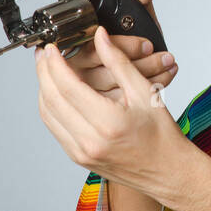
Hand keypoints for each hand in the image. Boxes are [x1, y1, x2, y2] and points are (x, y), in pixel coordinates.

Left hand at [35, 23, 186, 191]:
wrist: (168, 171)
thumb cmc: (162, 137)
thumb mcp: (145, 93)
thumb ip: (119, 62)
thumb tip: (101, 38)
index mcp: (108, 123)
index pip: (68, 86)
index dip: (55, 63)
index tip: (51, 48)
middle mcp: (90, 141)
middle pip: (50, 100)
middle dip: (43, 73)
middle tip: (43, 54)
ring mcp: (81, 153)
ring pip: (47, 115)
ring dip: (43, 90)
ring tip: (47, 71)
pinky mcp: (79, 158)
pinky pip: (56, 129)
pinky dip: (51, 108)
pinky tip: (57, 94)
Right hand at [61, 0, 175, 103]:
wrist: (135, 68)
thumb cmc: (130, 45)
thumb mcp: (136, 22)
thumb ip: (139, 3)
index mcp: (80, 45)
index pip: (95, 48)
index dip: (125, 46)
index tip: (147, 43)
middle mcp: (79, 70)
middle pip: (106, 71)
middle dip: (141, 61)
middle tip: (160, 54)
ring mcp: (90, 92)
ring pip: (117, 88)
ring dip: (149, 72)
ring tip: (168, 61)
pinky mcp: (104, 107)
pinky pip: (127, 101)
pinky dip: (152, 87)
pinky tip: (166, 76)